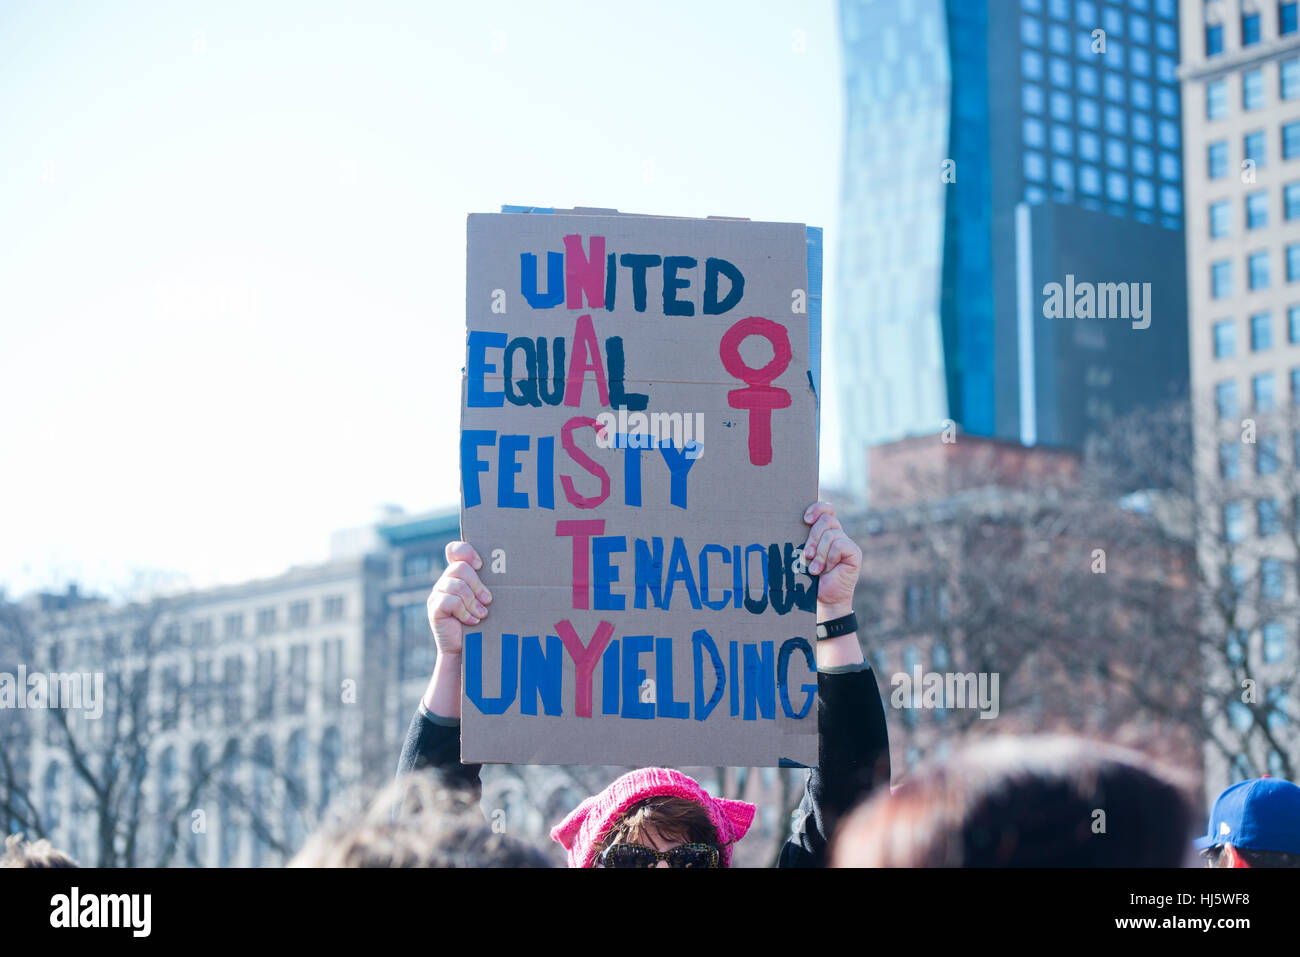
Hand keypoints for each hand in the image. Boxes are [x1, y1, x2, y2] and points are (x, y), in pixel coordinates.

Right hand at [426, 541, 491, 655]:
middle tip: (488, 600)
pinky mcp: (434, 609)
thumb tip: (512, 574)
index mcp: (457, 574)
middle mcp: (445, 581)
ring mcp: (437, 594)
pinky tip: (472, 621)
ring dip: (473, 601)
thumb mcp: (485, 600)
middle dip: (478, 585)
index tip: (480, 565)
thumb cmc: (482, 622)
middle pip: (460, 568)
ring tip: (482, 614)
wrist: (468, 650)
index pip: (454, 550)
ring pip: (456, 586)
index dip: (466, 551)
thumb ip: (488, 585)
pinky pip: (450, 602)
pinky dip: (464, 612)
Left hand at [802, 501, 860, 618]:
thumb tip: (787, 525)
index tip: (805, 519)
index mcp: (824, 532)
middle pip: (827, 519)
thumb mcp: (802, 556)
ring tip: (815, 569)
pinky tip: (828, 570)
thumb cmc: (808, 579)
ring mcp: (846, 543)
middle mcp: (837, 534)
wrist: (823, 600)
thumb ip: (802, 540)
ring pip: (831, 534)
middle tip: (807, 554)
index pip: (826, 509)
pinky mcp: (854, 552)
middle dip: (813, 536)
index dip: (817, 508)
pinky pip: (840, 545)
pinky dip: (830, 558)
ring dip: (820, 553)